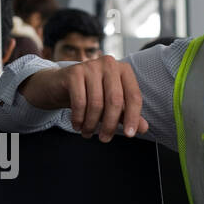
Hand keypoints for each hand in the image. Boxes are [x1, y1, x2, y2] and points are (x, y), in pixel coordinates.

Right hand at [18, 56, 148, 142]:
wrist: (59, 85)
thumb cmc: (89, 94)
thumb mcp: (110, 105)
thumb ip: (127, 114)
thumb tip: (144, 128)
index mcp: (123, 70)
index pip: (134, 96)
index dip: (133, 117)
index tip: (129, 134)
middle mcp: (109, 64)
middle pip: (115, 100)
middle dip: (110, 124)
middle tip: (105, 139)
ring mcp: (90, 66)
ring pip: (96, 103)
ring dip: (92, 124)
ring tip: (88, 133)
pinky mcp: (74, 73)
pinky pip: (79, 102)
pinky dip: (79, 118)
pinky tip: (78, 125)